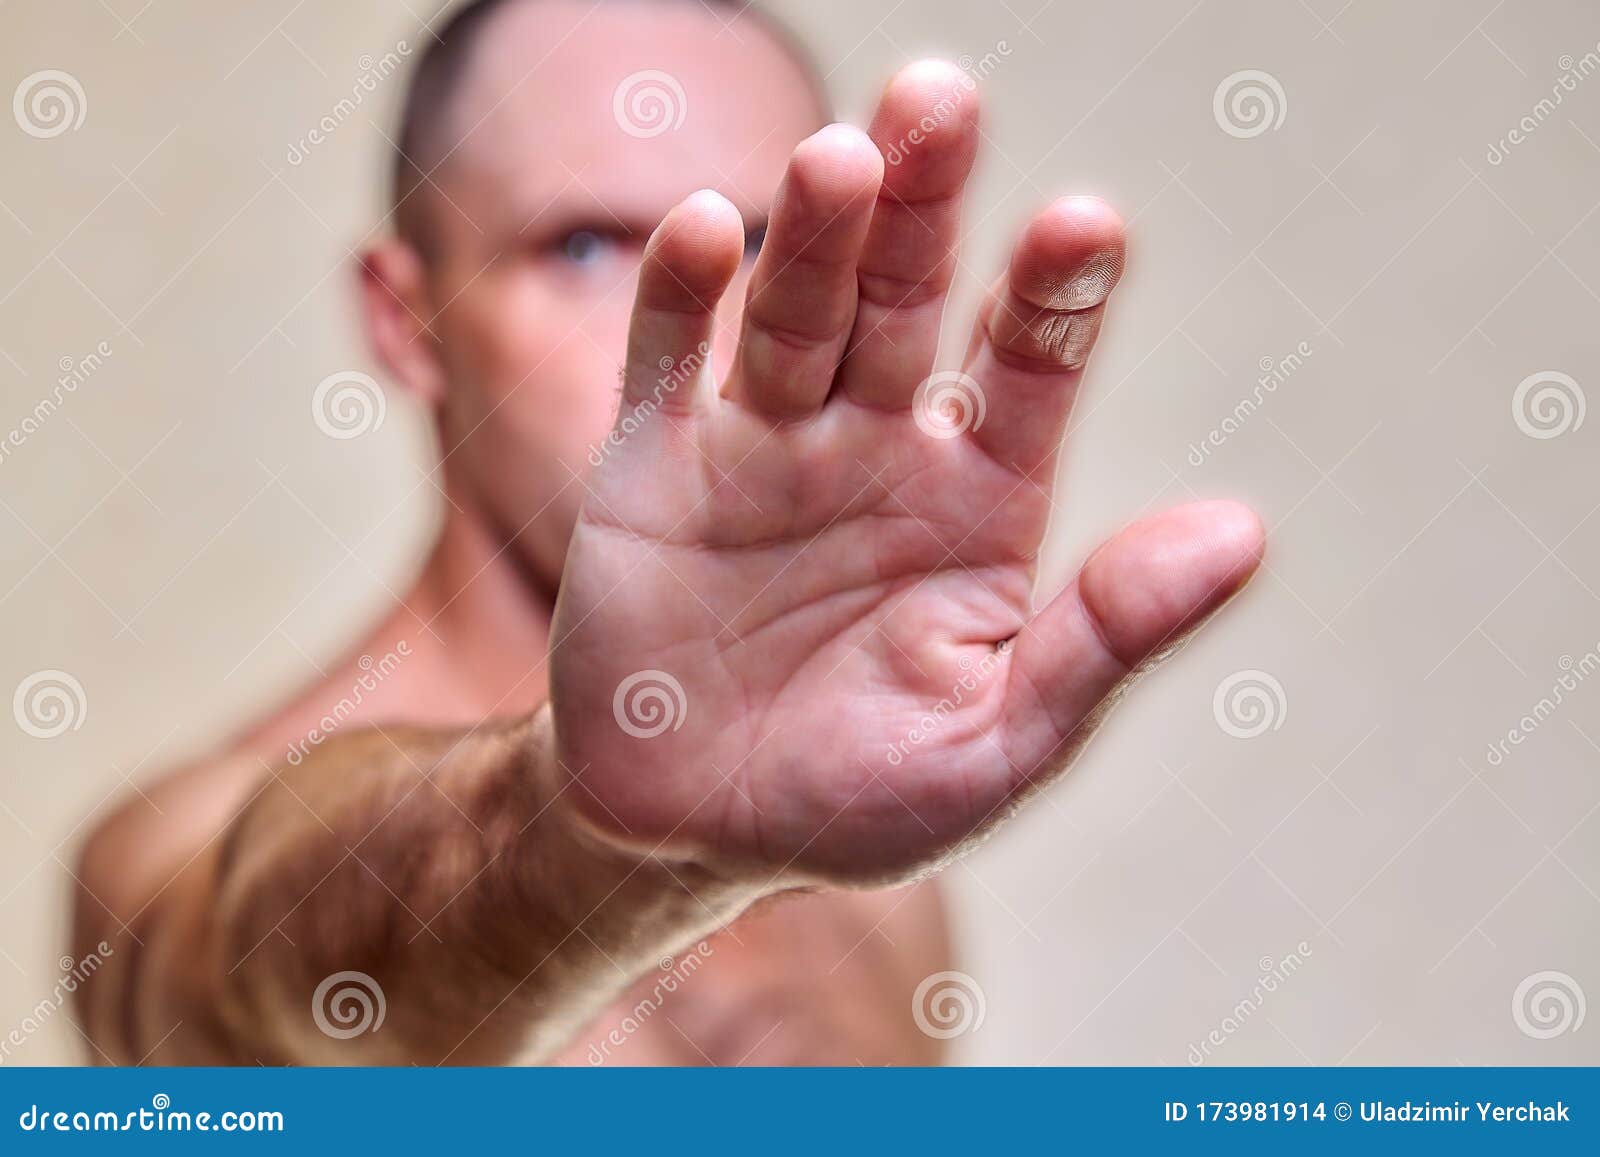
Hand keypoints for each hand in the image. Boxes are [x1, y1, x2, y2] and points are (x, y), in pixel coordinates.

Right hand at [551, 61, 1262, 886]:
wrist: (687, 831)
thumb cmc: (857, 797)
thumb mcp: (996, 741)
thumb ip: (1103, 636)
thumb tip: (1242, 533)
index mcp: (978, 498)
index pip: (1029, 368)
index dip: (1053, 297)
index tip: (1085, 226)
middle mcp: (877, 444)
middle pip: (909, 300)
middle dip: (928, 205)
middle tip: (942, 99)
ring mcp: (763, 441)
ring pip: (798, 309)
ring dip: (818, 232)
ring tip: (844, 158)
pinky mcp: (653, 460)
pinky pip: (670, 358)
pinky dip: (685, 293)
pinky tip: (713, 228)